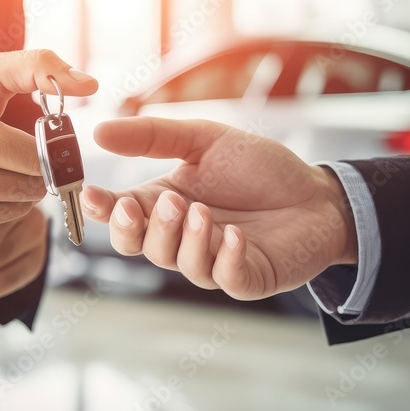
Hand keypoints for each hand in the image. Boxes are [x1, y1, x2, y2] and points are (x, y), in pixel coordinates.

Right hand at [0, 50, 97, 226]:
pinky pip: (10, 215)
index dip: (53, 145)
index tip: (49, 134)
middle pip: (36, 181)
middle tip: (34, 149)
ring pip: (26, 201)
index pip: (38, 154)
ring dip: (30, 182)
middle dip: (44, 165)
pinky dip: (13, 198)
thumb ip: (39, 67)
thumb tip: (91, 85)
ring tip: (9, 162)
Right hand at [81, 117, 357, 300]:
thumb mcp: (204, 139)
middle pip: (138, 246)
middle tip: (163, 202)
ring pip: (177, 263)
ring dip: (185, 238)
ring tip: (202, 211)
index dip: (101, 209)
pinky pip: (224, 278)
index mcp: (162, 202)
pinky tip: (235, 235)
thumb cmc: (258, 167)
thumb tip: (98, 132)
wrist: (317, 192)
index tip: (91, 195)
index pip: (120, 213)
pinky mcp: (244, 278)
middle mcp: (179, 236)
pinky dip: (226, 257)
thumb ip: (152, 136)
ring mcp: (210, 261)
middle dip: (139, 228)